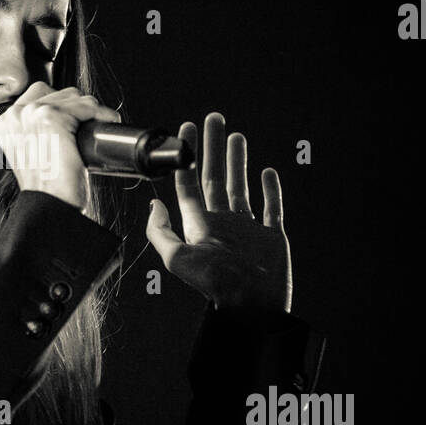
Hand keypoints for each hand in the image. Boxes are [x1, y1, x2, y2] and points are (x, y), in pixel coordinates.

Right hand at [0, 83, 120, 212]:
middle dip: (77, 107)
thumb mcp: (32, 153)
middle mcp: (15, 115)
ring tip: (96, 126)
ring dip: (90, 110)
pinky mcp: (51, 118)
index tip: (76, 119)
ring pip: (73, 97)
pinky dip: (101, 113)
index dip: (62, 105)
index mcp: (5, 123)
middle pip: (57, 92)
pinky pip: (85, 105)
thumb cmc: (46, 187)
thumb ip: (36, 132)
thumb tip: (65, 116)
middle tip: (89, 126)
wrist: (49, 205)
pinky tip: (106, 122)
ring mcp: (31, 114)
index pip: (38, 94)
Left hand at [146, 113, 292, 314]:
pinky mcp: (272, 236)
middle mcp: (222, 223)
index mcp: (200, 225)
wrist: (252, 305)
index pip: (189, 183)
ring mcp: (247, 228)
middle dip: (212, 147)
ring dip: (238, 161)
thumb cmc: (215, 286)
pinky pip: (271, 206)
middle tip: (213, 119)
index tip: (186, 131)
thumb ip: (160, 230)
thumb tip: (153, 203)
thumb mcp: (177, 257)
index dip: (186, 156)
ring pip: (241, 186)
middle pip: (215, 177)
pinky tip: (266, 171)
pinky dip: (271, 188)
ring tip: (235, 136)